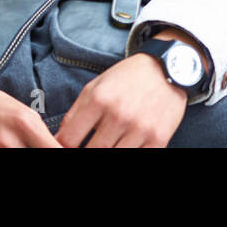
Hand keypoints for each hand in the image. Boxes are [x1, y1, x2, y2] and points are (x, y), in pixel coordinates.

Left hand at [55, 51, 187, 147]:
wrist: (169, 68)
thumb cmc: (128, 78)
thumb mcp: (96, 87)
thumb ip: (74, 114)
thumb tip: (57, 141)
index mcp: (99, 99)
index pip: (69, 140)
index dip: (64, 147)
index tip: (69, 146)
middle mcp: (119, 114)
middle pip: (91, 152)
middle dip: (87, 150)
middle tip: (92, 143)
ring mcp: (140, 128)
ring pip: (113, 157)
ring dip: (109, 151)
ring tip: (109, 143)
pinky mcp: (158, 138)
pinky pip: (137, 158)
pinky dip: (129, 152)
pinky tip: (126, 144)